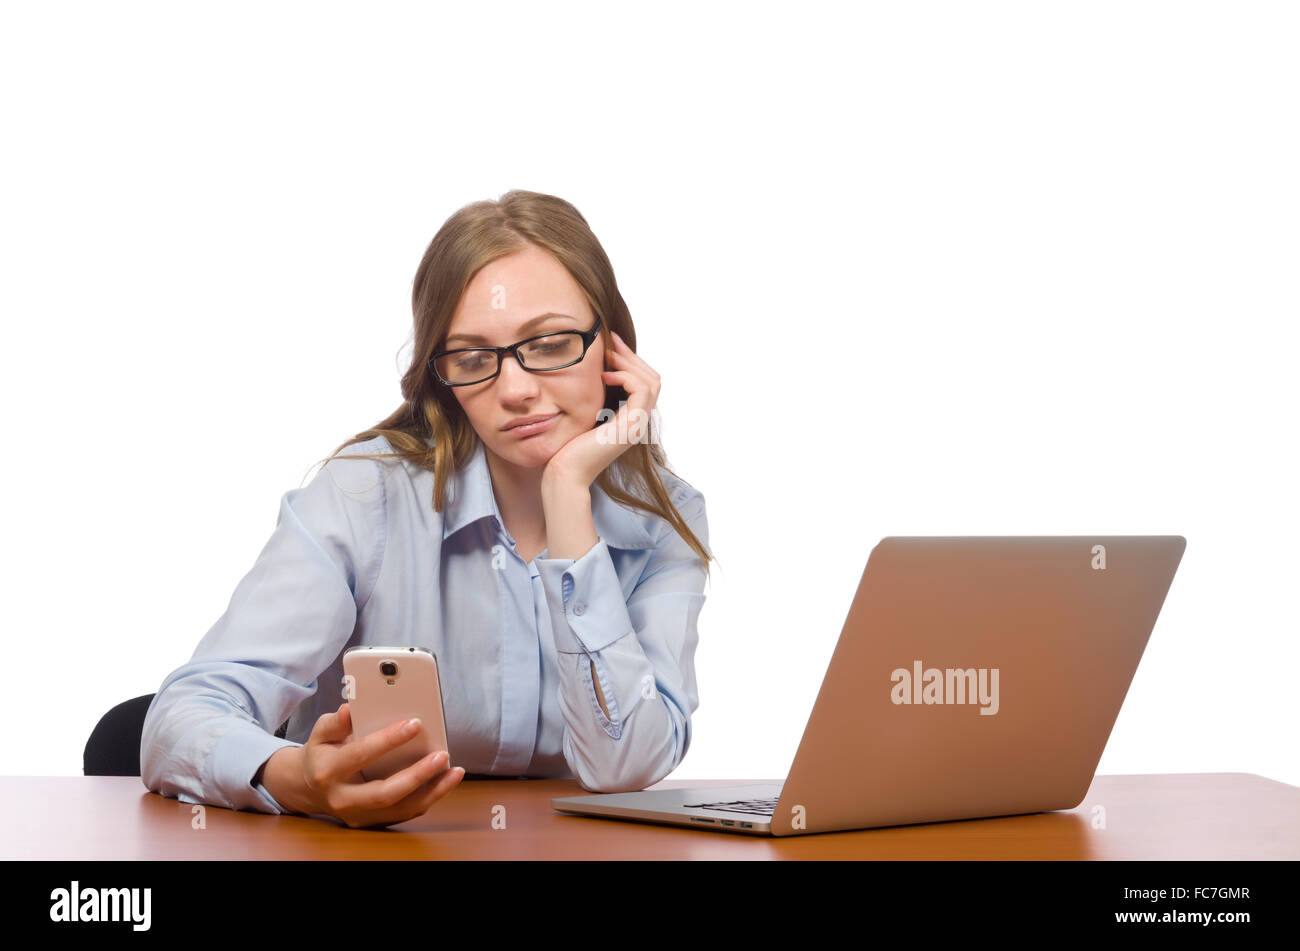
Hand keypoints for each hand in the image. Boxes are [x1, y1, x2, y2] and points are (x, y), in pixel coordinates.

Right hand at [279, 702, 463, 828]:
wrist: (307, 789)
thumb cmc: (321, 753)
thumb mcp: (320, 733)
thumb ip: (334, 721)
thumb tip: (350, 709)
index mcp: (328, 771)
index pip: (360, 754)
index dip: (388, 739)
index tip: (415, 723)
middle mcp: (342, 798)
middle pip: (384, 793)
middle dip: (416, 775)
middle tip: (442, 755)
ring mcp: (357, 814)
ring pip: (400, 809)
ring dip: (432, 792)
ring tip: (455, 771)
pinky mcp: (371, 822)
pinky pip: (404, 813)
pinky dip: (428, 798)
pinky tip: (445, 781)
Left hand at [544, 329, 660, 488]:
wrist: (565, 473)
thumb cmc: (568, 448)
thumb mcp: (585, 415)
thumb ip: (595, 399)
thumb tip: (592, 374)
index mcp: (631, 419)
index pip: (646, 383)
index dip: (632, 361)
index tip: (611, 347)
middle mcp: (639, 422)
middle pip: (653, 379)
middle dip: (633, 357)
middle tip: (612, 342)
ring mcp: (637, 426)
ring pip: (651, 382)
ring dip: (630, 363)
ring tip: (608, 357)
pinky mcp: (630, 427)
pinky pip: (640, 390)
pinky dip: (625, 377)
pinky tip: (604, 376)